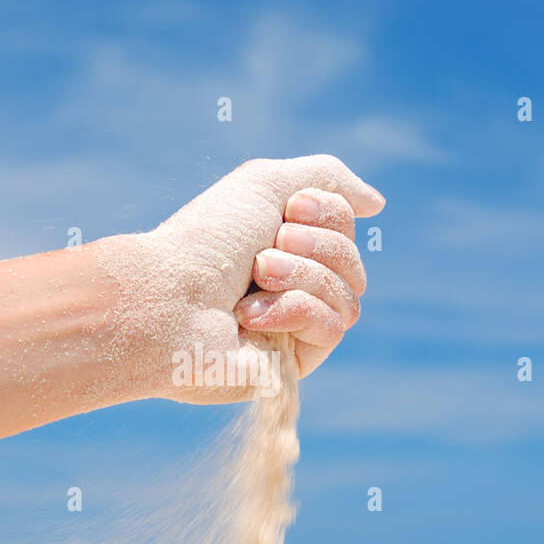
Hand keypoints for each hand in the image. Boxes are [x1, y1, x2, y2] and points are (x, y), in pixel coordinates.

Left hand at [108, 155, 384, 402]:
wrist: (166, 300)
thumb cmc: (205, 242)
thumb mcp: (264, 184)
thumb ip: (327, 179)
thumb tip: (377, 204)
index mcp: (283, 242)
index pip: (346, 225)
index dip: (328, 212)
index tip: (288, 210)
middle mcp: (291, 284)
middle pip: (354, 260)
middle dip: (315, 247)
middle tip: (263, 253)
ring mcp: (293, 327)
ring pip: (350, 295)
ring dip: (301, 277)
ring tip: (255, 279)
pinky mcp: (292, 364)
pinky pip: (334, 327)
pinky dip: (295, 312)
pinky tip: (250, 317)